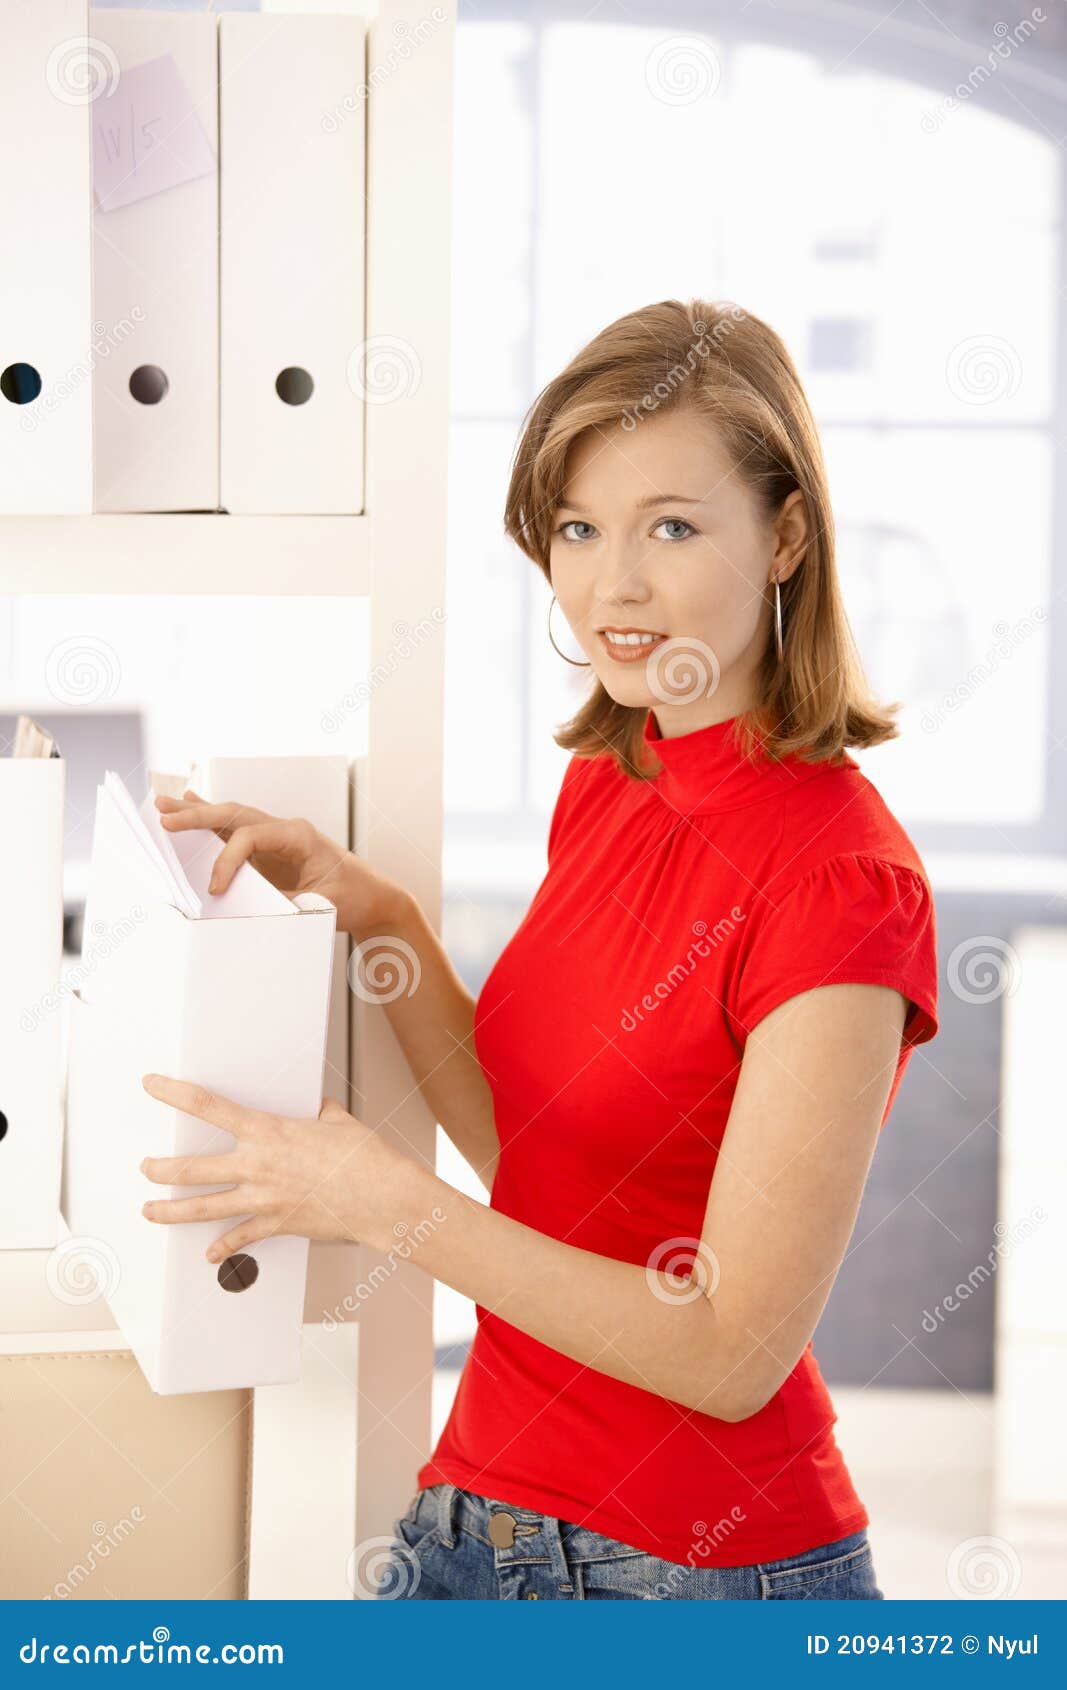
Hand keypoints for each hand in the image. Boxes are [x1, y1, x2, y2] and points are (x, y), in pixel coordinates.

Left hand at [138, 1074, 413, 1260]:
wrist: (382, 1198)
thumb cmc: (365, 1158)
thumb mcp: (339, 1122)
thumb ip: (320, 1115)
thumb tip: (318, 1111)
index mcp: (268, 1131)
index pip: (208, 1106)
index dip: (173, 1092)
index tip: (152, 1085)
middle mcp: (257, 1166)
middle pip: (191, 1168)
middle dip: (160, 1168)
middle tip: (145, 1166)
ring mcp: (262, 1199)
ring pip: (202, 1208)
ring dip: (170, 1211)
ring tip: (150, 1210)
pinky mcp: (276, 1224)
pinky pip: (240, 1239)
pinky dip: (222, 1249)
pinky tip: (208, 1255)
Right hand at [153, 789, 410, 939]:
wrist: (374, 898)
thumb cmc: (356, 897)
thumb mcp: (324, 904)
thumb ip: (286, 901)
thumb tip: (248, 907)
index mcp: (299, 835)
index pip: (251, 836)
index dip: (228, 861)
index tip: (216, 889)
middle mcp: (285, 829)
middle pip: (235, 814)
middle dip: (198, 815)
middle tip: (164, 815)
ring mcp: (276, 838)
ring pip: (231, 818)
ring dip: (198, 812)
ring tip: (163, 803)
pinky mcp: (271, 850)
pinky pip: (235, 831)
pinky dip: (211, 821)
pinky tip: (191, 806)